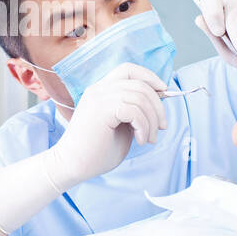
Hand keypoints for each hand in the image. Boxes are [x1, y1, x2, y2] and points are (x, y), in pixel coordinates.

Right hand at [43, 62, 167, 190]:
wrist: (72, 166)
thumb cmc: (96, 151)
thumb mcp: (121, 125)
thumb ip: (134, 111)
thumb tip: (158, 101)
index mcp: (101, 90)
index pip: (128, 69)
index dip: (149, 77)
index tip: (164, 92)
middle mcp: (99, 89)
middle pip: (140, 84)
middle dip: (158, 106)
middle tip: (161, 127)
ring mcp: (98, 97)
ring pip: (140, 97)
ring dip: (151, 121)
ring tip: (148, 139)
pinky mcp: (101, 109)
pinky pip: (134, 110)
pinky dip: (143, 126)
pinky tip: (140, 140)